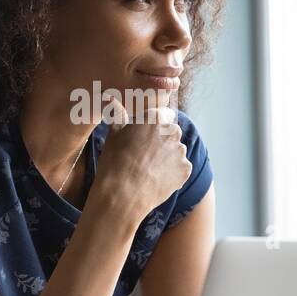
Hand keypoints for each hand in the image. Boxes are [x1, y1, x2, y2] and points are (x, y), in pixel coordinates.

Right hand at [93, 96, 190, 223]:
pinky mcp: (185, 170)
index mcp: (155, 118)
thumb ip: (118, 115)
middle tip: (144, 154)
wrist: (122, 195)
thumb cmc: (114, 162)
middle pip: (171, 132)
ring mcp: (181, 151)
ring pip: (176, 150)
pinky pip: (180, 167)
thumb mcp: (113, 134)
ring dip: (167, 156)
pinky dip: (172, 172)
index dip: (154, 124)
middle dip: (162, 140)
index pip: (163, 113)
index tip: (145, 134)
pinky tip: (156, 179)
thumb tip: (111, 100)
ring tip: (148, 170)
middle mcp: (173, 131)